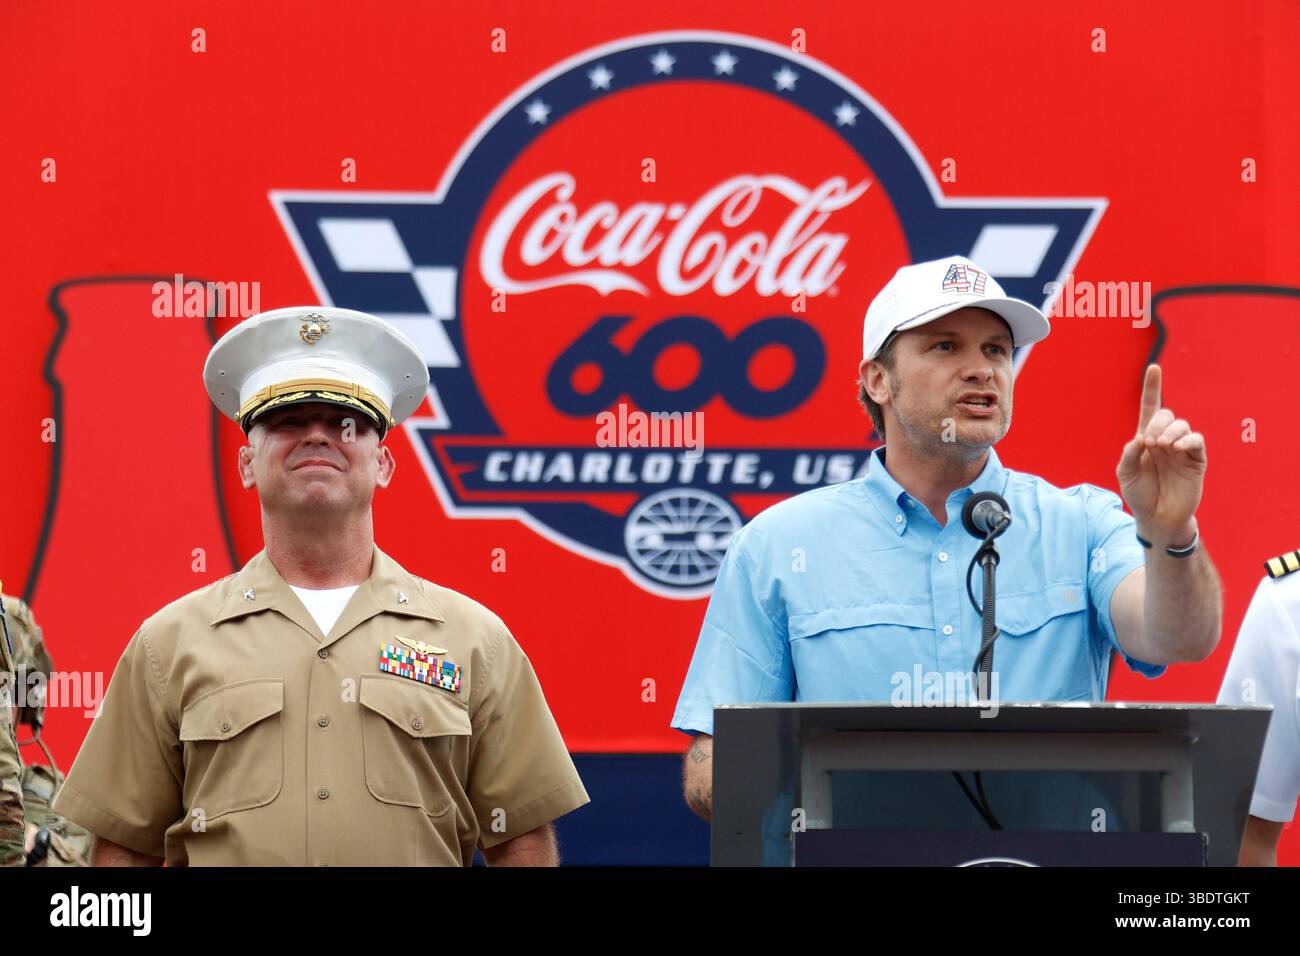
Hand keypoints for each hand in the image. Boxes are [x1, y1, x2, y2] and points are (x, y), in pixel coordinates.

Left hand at [1115, 364, 1205, 546]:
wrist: (1156, 517)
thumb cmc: (1139, 494)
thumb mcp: (1125, 473)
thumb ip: (1129, 454)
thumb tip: (1140, 437)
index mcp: (1146, 438)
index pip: (1150, 408)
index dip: (1152, 388)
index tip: (1153, 368)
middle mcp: (1165, 440)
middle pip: (1167, 415)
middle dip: (1157, 423)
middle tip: (1150, 443)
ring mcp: (1182, 449)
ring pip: (1182, 425)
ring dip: (1170, 432)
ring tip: (1161, 447)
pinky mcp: (1196, 460)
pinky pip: (1196, 440)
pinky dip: (1187, 440)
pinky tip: (1176, 448)